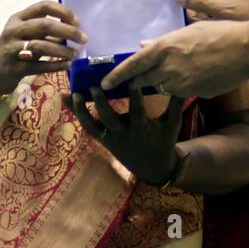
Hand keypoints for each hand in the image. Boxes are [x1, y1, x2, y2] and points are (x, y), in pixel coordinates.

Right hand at [0, 0, 84, 96]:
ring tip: (75, 54)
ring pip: (41, 46)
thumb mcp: (23, 33)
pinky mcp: (15, 68)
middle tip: (83, 38)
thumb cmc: (13, 48)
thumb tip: (72, 28)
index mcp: (18, 18)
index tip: (77, 20)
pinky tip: (67, 65)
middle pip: (44, 25)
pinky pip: (39, 66)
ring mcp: (12, 49)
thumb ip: (43, 28)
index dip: (62, 11)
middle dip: (67, 31)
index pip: (43, 6)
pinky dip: (56, 65)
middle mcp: (14, 30)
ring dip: (62, 50)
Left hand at [70, 86, 185, 184]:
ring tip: (73, 92)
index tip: (130, 79)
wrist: (153, 167)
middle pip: (110, 119)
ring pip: (91, 126)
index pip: (137, 112)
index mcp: (142, 129)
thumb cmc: (163, 140)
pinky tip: (65, 96)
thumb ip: (176, 103)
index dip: (134, 97)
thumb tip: (183, 81)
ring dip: (80, 110)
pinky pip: (85, 125)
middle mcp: (123, 134)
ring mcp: (110, 137)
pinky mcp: (102, 138)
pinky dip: (74, 112)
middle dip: (101, 104)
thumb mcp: (172, 124)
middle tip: (95, 85)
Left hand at [100, 19, 248, 98]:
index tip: (104, 83)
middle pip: (143, 81)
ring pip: (162, 88)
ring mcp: (182, 84)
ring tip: (172, 73)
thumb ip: (162, 43)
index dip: (116, 76)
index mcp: (163, 49)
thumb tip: (143, 47)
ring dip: (161, 82)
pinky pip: (181, 92)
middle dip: (136, 82)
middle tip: (131, 82)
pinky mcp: (195, 94)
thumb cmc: (217, 33)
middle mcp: (168, 68)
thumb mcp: (186, 31)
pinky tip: (194, 75)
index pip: (132, 66)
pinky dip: (180, 86)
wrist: (245, 50)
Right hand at [173, 0, 248, 21]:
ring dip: (198, 20)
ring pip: (192, 9)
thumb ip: (198, 2)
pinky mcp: (214, 8)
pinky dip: (203, 23)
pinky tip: (211, 28)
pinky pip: (200, 15)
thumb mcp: (222, 10)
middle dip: (192, 12)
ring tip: (212, 25)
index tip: (180, 15)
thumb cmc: (248, 15)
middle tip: (205, 21)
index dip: (181, 0)